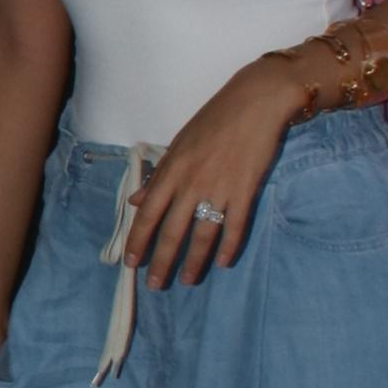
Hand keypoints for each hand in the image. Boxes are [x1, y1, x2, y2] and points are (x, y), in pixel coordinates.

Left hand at [125, 55, 305, 290]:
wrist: (256, 101)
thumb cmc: (215, 120)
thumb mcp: (179, 144)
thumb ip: (159, 176)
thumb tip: (135, 201)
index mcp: (171, 171)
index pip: (147, 214)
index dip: (137, 241)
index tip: (131, 263)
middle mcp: (191, 183)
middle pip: (171, 231)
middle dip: (161, 261)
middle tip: (155, 285)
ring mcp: (219, 188)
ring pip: (202, 235)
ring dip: (194, 262)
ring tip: (187, 280)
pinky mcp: (245, 190)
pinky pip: (235, 226)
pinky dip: (229, 247)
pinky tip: (222, 263)